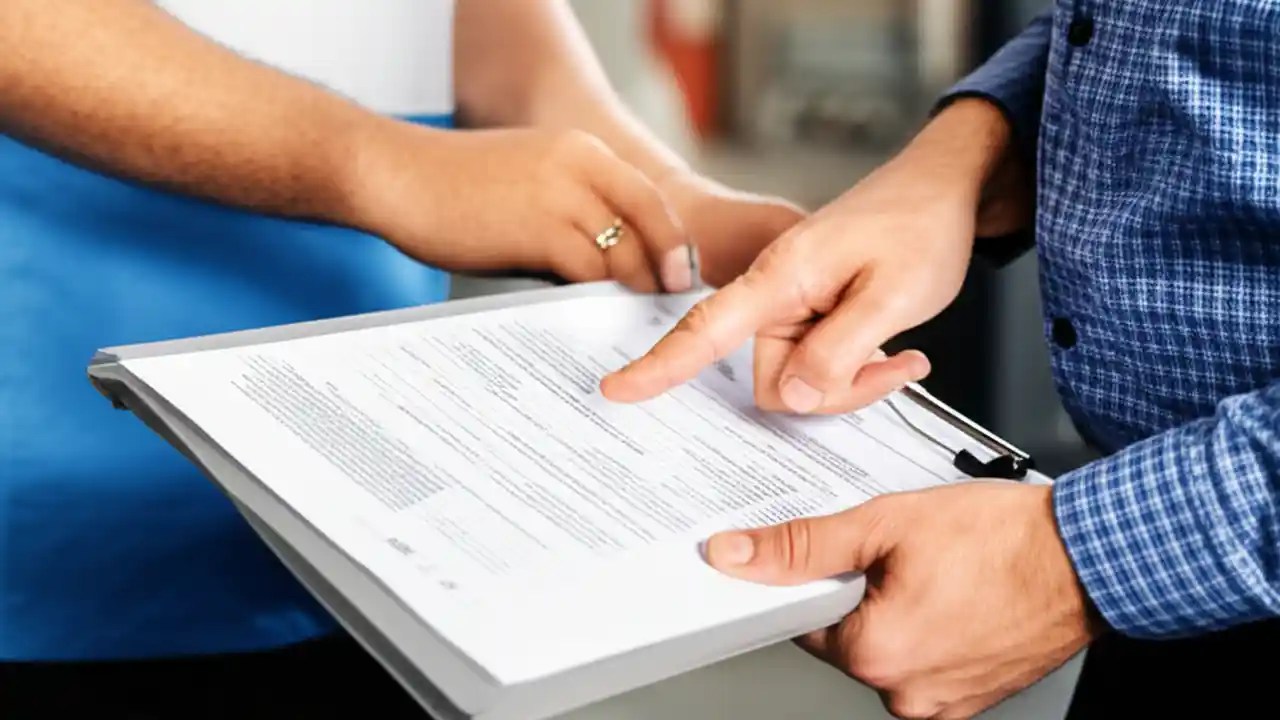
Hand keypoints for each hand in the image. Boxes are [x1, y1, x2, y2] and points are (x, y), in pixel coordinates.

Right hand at [353, 124, 692, 292]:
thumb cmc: (453, 190)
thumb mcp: (529, 182)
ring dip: (631, 292)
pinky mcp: (541, 230)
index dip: (672, 240)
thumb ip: (571, 212)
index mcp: (582, 151)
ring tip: (631, 322)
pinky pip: (589, 273)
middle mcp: (581, 166)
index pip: (650, 198)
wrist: (397, 176)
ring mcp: (563, 196)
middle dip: (664, 271)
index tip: (679, 275)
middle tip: (669, 306)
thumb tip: (604, 267)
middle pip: (650, 225)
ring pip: (623, 254)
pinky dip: (597, 300)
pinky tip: (593, 321)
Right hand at [600, 99, 1018, 412]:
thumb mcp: (893, 297)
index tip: (617, 389)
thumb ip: (838, 352)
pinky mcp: (809, 312)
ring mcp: (792, 304)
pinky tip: (891, 347)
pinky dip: (854, 368)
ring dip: (849, 380)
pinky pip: (816, 365)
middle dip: (830, 392)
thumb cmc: (920, 227)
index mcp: (780, 278)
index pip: (705, 328)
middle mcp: (776, 291)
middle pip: (773, 380)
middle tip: (890, 365)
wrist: (941, 189)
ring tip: (897, 351)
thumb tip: (790, 397)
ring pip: (798, 379)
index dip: (660, 364)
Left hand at [703, 482, 1100, 719]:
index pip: (802, 620)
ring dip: (897, 610)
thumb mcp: (884, 523)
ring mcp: (942, 703)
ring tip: (939, 573)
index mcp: (874, 654)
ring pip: (887, 648)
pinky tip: (956, 595)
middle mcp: (905, 693)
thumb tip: (739, 556)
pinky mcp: (971, 698)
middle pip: (845, 636)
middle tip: (900, 555)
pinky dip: (931, 629)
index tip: (838, 556)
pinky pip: (925, 662)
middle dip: (861, 592)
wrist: (1090, 555)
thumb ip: (802, 546)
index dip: (814, 578)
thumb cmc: (1005, 539)